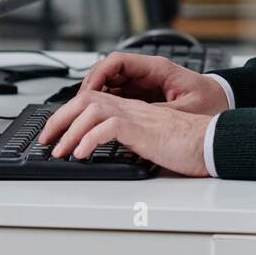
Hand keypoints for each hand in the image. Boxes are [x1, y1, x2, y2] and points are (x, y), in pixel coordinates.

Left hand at [37, 89, 212, 176]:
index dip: (69, 115)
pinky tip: (81, 154)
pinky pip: (107, 127)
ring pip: (91, 110)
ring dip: (69, 131)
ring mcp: (135, 115)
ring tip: (59, 152)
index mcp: (132, 109)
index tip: (55, 133)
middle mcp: (131, 107)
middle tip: (46, 140)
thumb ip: (130, 139)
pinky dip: (89, 140)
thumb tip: (108, 151)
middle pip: (85, 100)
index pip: (92, 101)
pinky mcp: (141, 127)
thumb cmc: (187, 144)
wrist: (209, 142)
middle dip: (59, 119)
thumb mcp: (150, 140)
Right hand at [76, 51, 230, 115]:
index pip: (117, 61)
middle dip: (90, 87)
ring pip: (112, 84)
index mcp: (157, 68)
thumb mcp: (183, 110)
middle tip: (77, 107)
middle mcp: (149, 72)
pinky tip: (98, 120)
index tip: (86, 92)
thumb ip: (156, 113)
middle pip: (109, 72)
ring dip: (96, 97)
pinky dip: (108, 105)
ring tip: (82, 115)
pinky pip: (121, 96)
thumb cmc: (213, 102)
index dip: (97, 74)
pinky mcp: (148, 96)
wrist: (228, 103)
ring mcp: (147, 83)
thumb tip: (128, 120)